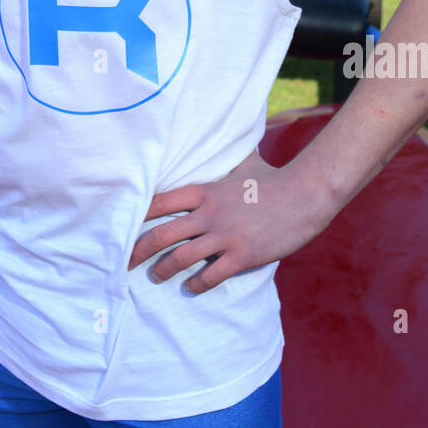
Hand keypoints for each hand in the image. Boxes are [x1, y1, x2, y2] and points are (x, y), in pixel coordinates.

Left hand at [127, 149, 324, 294]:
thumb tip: (226, 139)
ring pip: (181, 257)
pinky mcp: (242, 255)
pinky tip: (191, 288)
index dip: (138, 215)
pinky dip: (197, 284)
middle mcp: (209, 214)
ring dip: (163, 270)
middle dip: (138, 251)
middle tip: (124, 263)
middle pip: (161, 233)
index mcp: (205, 192)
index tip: (122, 226)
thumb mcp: (245, 163)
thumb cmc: (274, 178)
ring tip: (155, 277)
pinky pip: (211, 275)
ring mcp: (225, 235)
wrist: (304, 195)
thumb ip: (227, 158)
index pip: (160, 202)